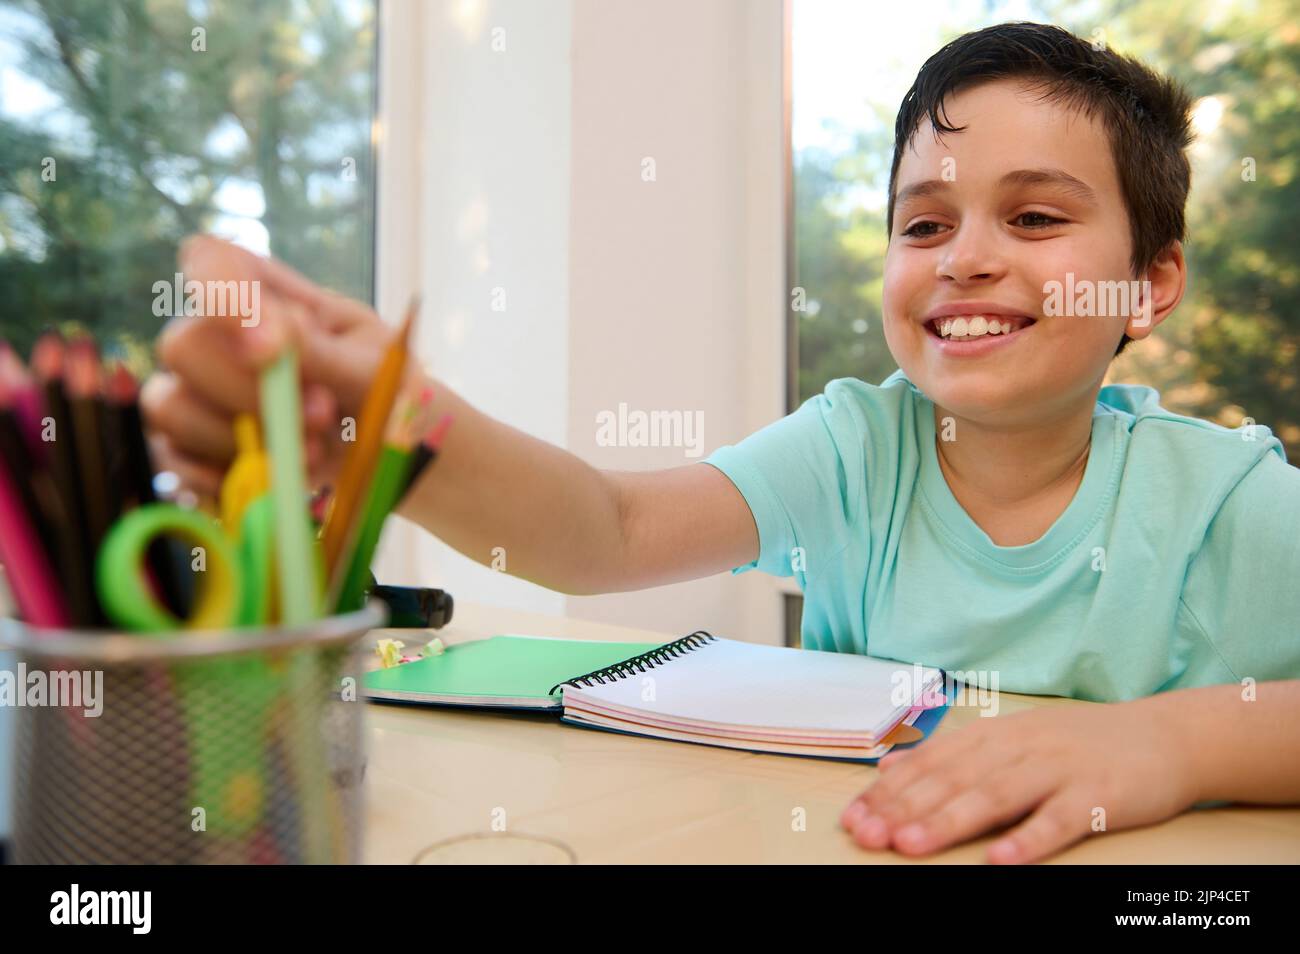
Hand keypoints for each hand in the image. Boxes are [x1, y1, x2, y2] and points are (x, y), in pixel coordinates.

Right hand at [140, 235, 397, 496]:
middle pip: (183, 346)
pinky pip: (175, 459)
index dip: (219, 295)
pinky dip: (223, 475)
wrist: (385, 453)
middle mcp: (216, 335)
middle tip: (321, 416)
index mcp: (264, 293)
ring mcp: (196, 390)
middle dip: (251, 392)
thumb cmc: (381, 391)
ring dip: (243, 439)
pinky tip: (273, 477)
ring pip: (171, 406)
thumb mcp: (372, 367)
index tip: (267, 348)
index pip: (209, 263)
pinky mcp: (190, 444)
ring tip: (312, 452)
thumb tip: (270, 333)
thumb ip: (322, 350)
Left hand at [839, 698, 1199, 862]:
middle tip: (866, 835)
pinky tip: (1001, 860)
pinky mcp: (1098, 796)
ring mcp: (1058, 769)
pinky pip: (1059, 821)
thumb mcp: (1009, 740)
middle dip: (904, 809)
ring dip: (949, 821)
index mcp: (992, 735)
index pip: (929, 763)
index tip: (851, 816)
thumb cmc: (1076, 745)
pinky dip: (1029, 840)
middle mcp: (1019, 747)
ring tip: (910, 844)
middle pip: (953, 779)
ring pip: (995, 796)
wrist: (1163, 736)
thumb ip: (949, 755)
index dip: (887, 791)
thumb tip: (887, 768)